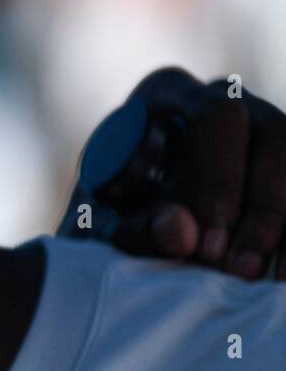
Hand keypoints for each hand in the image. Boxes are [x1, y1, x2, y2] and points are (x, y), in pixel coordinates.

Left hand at [61, 67, 285, 279]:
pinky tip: (279, 274)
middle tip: (239, 269)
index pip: (217, 118)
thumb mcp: (102, 227)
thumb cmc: (106, 216)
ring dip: (282, 221)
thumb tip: (181, 232)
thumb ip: (134, 229)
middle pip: (274, 134)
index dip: (222, 182)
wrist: (125, 229)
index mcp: (169, 95)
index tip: (208, 246)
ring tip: (256, 276)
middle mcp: (225, 100)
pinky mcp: (281, 164)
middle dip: (264, 208)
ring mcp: (264, 127)